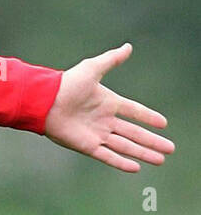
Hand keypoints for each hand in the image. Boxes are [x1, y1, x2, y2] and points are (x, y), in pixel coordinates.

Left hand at [43, 42, 174, 171]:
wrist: (44, 101)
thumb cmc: (66, 84)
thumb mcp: (91, 69)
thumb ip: (111, 60)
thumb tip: (128, 46)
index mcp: (107, 102)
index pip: (133, 111)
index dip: (148, 117)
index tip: (163, 123)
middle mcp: (103, 120)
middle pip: (133, 132)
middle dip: (152, 141)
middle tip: (170, 149)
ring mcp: (96, 134)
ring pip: (125, 146)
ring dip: (142, 153)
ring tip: (160, 160)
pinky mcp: (86, 146)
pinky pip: (108, 156)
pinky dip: (121, 163)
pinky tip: (136, 168)